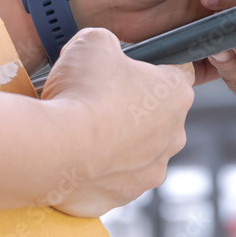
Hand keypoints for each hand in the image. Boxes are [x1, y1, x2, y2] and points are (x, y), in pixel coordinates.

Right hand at [39, 28, 194, 216]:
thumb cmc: (82, 92)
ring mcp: (151, 169)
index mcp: (175, 93)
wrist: (56, 149)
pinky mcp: (126, 195)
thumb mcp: (93, 42)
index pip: (179, 73)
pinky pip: (115, 177)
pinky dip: (99, 168)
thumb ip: (107, 41)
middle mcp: (174, 135)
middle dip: (132, 107)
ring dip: (117, 140)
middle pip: (158, 114)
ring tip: (83, 130)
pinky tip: (76, 155)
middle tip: (98, 99)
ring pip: (138, 149)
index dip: (154, 68)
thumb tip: (103, 48)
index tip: (131, 69)